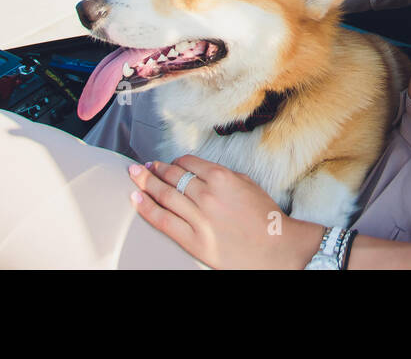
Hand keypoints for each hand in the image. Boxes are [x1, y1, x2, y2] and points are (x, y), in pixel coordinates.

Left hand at [127, 156, 307, 268]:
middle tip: (142, 166)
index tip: (167, 164)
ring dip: (146, 183)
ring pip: (164, 195)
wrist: (275, 248)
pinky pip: (162, 220)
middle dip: (154, 169)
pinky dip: (146, 208)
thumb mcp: (247, 184)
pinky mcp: (193, 239)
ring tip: (134, 176)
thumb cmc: (265, 217)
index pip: (188, 163)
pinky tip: (136, 199)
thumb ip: (222, 176)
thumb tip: (200, 172)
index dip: (174, 162)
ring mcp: (198, 217)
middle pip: (172, 176)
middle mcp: (206, 194)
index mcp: (221, 177)